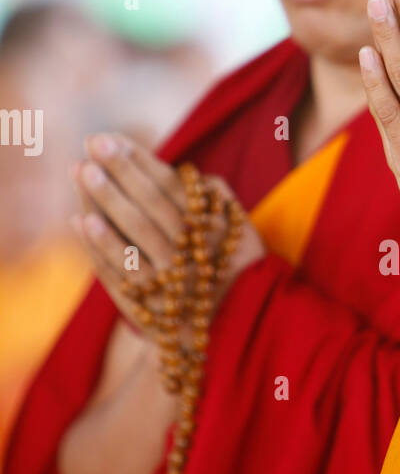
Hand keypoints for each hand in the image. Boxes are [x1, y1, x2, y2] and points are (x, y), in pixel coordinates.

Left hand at [71, 133, 264, 341]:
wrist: (225, 335)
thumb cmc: (229, 273)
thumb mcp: (243, 238)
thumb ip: (221, 204)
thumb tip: (193, 174)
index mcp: (215, 230)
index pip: (174, 186)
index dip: (142, 160)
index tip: (112, 138)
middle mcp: (195, 253)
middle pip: (153, 205)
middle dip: (122, 171)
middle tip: (93, 143)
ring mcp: (171, 281)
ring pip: (137, 235)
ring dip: (107, 201)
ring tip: (80, 171)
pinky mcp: (151, 306)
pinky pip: (124, 271)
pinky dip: (102, 246)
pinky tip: (81, 221)